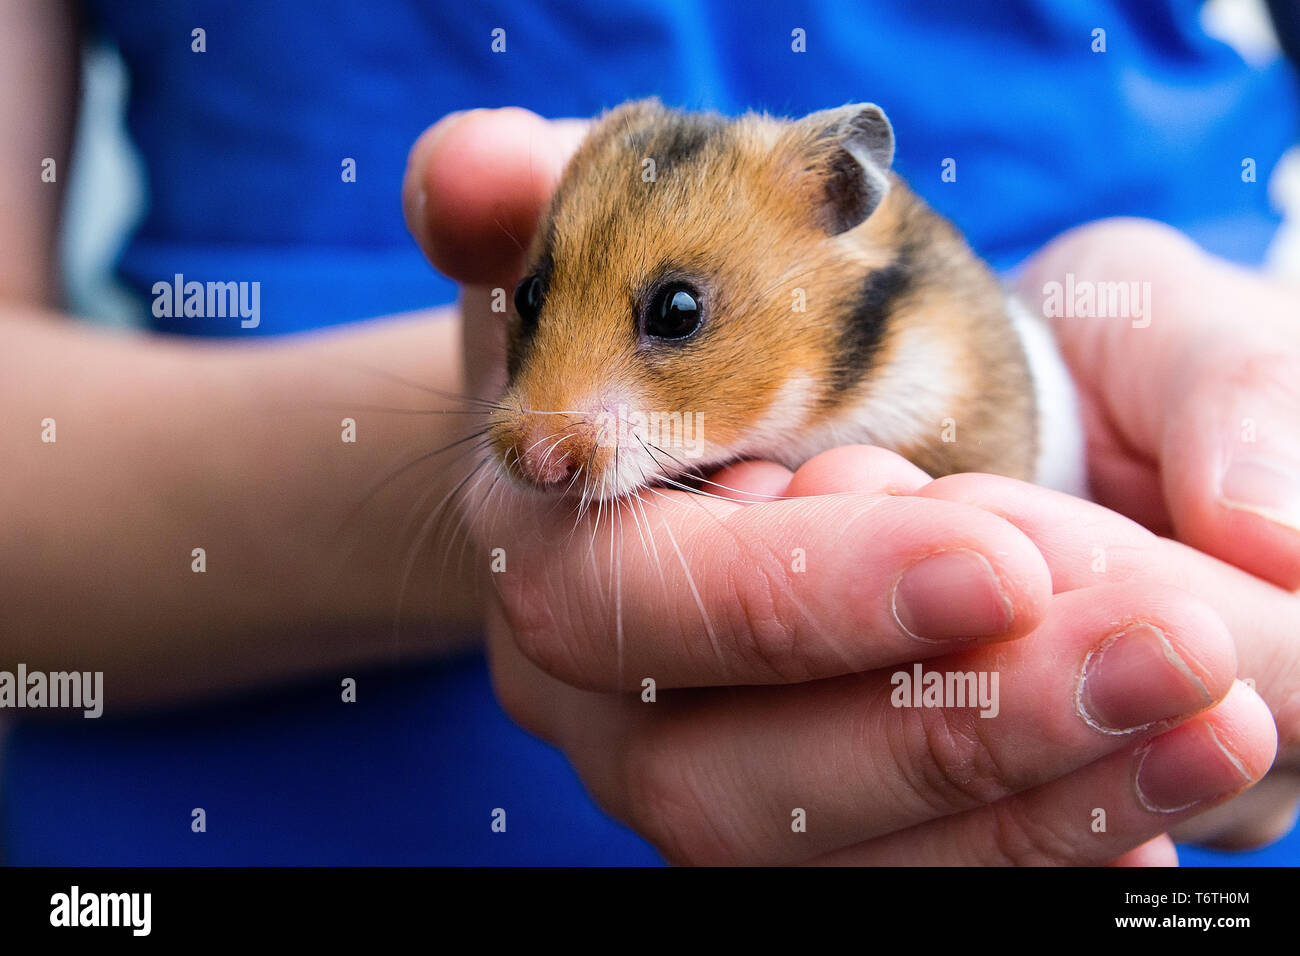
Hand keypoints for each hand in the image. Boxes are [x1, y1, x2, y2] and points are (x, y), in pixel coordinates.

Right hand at [402, 108, 1277, 863]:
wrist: (703, 416)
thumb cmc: (689, 311)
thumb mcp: (623, 228)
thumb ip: (545, 194)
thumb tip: (469, 177)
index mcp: (550, 547)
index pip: (646, 601)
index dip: (805, 591)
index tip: (1000, 552)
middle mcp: (600, 697)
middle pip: (731, 779)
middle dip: (948, 724)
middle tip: (1158, 652)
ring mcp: (690, 777)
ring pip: (825, 857)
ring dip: (1024, 804)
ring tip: (1202, 722)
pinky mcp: (785, 825)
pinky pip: (893, 882)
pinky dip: (1028, 850)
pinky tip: (1154, 804)